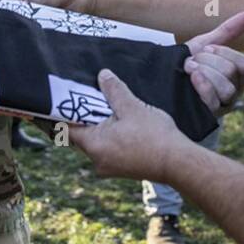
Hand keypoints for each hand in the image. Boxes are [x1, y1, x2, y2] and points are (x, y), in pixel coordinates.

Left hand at [68, 70, 190, 181]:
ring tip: (112, 107)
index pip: (66, 127)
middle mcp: (96, 160)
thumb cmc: (155, 137)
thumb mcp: (132, 107)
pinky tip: (125, 123)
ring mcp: (109, 166)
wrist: (179, 163)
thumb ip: (114, 90)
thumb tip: (102, 75)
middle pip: (81, 134)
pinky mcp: (122, 168)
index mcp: (94, 145)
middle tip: (92, 96)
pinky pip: (109, 148)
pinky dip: (112, 135)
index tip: (67, 97)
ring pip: (97, 141)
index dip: (65, 111)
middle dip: (86, 115)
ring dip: (101, 125)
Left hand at [183, 12, 243, 114]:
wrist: (160, 79)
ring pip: (226, 87)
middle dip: (208, 60)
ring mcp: (220, 106)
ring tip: (188, 70)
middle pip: (232, 72)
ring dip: (204, 72)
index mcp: (235, 77)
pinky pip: (213, 100)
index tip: (206, 49)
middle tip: (192, 61)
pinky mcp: (207, 115)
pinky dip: (202, 85)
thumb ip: (226, 32)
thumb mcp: (204, 46)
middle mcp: (231, 93)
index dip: (223, 52)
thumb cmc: (186, 64)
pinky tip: (191, 78)